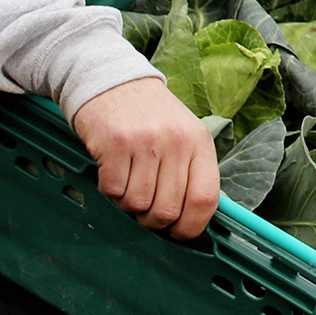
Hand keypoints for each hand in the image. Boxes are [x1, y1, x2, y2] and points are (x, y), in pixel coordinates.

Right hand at [73, 77, 222, 240]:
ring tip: (128, 181)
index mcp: (200, 143)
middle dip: (153, 221)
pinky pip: (113, 190)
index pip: (205, 199)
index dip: (192, 227)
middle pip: (167, 210)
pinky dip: (109, 190)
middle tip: (144, 207)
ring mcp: (146, 141)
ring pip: (137, 205)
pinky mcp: (115, 143)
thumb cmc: (151, 117)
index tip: (179, 234)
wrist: (113, 81)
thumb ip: (192, 173)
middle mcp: (176, 142)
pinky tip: (112, 170)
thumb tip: (194, 222)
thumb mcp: (184, 136)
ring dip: (128, 204)